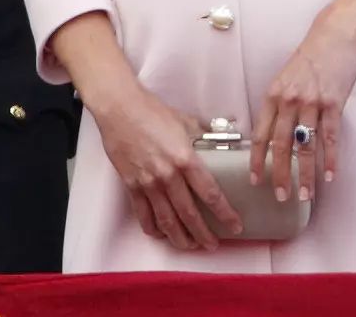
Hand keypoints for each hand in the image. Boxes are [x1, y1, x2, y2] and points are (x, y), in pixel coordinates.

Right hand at [92, 80, 241, 249]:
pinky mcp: (131, 186)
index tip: (235, 225)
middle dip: (203, 234)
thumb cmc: (154, 111)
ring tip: (191, 246)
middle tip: (213, 245)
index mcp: (185, 159)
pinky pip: (144, 215)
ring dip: (181, 238)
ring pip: (167, 221)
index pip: (210, 193)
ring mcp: (148, 184)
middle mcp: (168, 176)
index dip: (225, 213)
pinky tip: (162, 234)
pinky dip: (154, 228)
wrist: (120, 109)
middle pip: (189, 214)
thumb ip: (203, 136)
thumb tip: (219, 141)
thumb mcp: (186, 121)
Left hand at [249, 9, 355, 203]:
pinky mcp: (333, 103)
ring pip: (305, 146)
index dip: (256, 160)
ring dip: (305, 174)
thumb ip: (279, 104)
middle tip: (280, 197)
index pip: (260, 134)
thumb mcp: (285, 78)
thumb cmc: (310, 58)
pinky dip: (330, 159)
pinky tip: (330, 175)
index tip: (255, 180)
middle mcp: (289, 100)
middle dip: (279, 175)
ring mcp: (311, 102)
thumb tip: (273, 134)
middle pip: (280, 145)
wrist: (334, 35)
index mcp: (273, 95)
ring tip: (305, 195)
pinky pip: (330, 138)